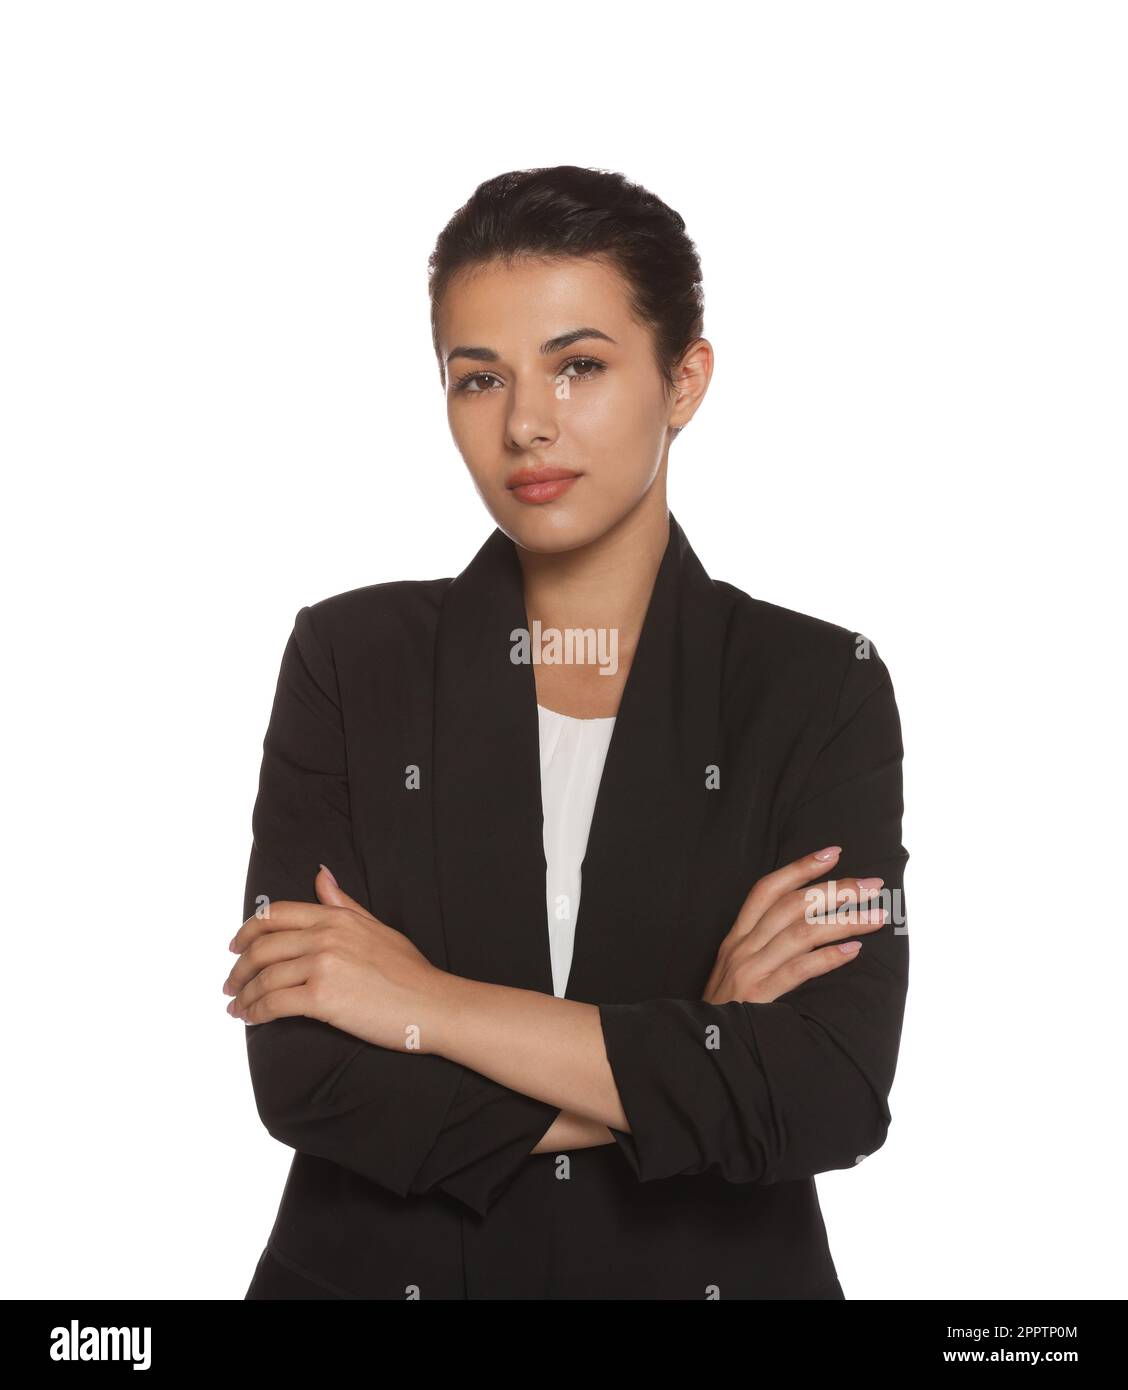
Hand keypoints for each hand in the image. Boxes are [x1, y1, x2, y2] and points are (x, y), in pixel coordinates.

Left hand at [224, 865, 448, 1051]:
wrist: (432, 1004)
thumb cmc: (409, 971)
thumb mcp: (375, 926)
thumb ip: (342, 903)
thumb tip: (320, 874)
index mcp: (336, 917)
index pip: (275, 914)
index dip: (246, 931)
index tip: (234, 947)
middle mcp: (325, 936)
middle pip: (262, 947)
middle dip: (238, 968)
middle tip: (230, 984)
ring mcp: (323, 965)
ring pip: (264, 977)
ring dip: (244, 995)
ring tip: (237, 1007)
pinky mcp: (322, 997)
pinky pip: (274, 1003)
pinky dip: (256, 1012)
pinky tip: (251, 1018)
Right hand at [702, 846, 886, 1004]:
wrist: (701, 1047)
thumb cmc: (727, 1012)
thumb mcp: (736, 971)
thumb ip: (763, 949)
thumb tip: (810, 928)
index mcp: (736, 938)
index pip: (767, 890)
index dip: (800, 868)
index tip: (833, 853)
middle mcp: (741, 947)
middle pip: (791, 904)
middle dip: (836, 890)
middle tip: (873, 885)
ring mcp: (748, 970)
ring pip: (801, 932)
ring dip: (844, 920)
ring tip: (877, 916)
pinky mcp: (757, 996)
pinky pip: (797, 970)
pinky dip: (827, 958)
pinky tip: (853, 950)